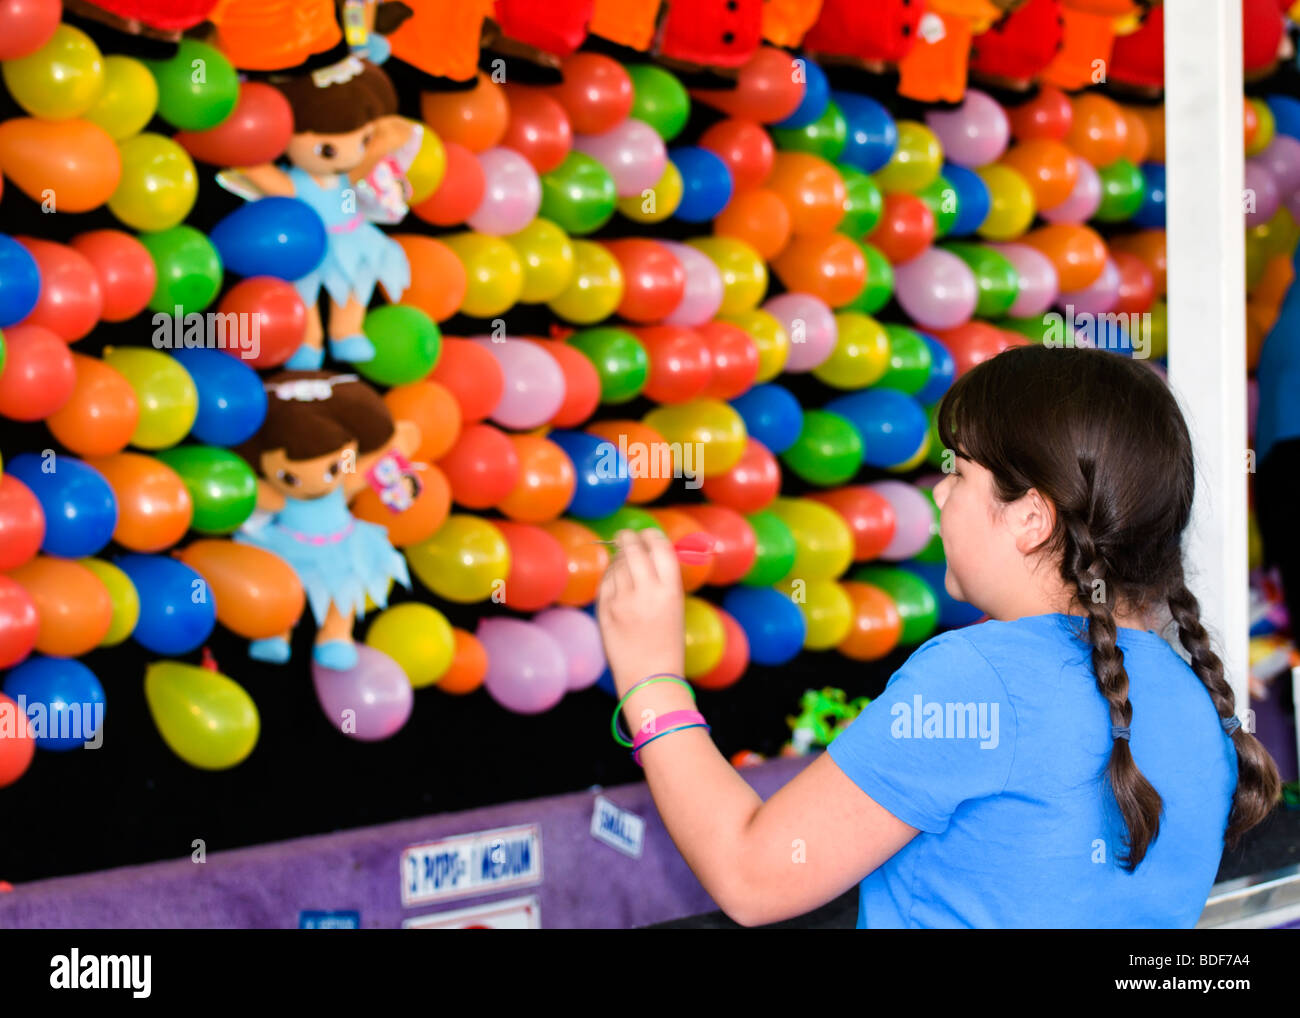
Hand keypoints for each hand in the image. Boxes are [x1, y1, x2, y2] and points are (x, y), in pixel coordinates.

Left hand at [597, 529, 685, 696]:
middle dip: (628, 538)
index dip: (652, 536)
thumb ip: (662, 579)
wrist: (650, 677)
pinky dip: (610, 576)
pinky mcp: (604, 610)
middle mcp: (645, 591)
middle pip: (632, 549)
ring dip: (619, 558)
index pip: (659, 547)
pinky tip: (615, 579)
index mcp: (669, 590)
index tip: (648, 534)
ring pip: (616, 564)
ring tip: (623, 561)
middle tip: (626, 535)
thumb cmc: (667, 643)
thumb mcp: (675, 607)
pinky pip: (605, 581)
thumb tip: (647, 552)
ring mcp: (621, 600)